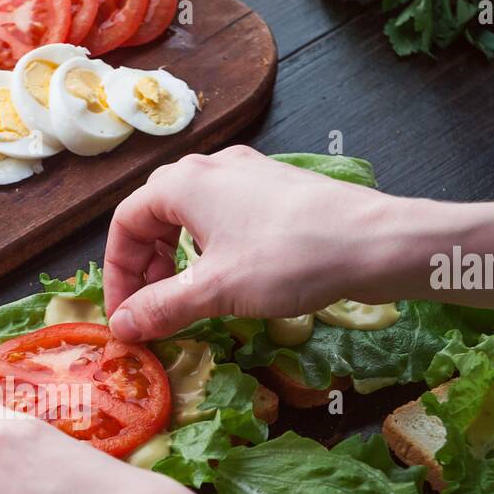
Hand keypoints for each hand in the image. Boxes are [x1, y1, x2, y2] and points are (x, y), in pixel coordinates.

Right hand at [103, 145, 391, 341]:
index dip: (118, 273)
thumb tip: (122, 325)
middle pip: (154, 216)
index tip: (126, 314)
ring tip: (187, 298)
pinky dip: (210, 249)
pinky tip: (228, 279)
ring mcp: (247, 175)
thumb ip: (161, 307)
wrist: (376, 242)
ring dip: (177, 259)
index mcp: (185, 183)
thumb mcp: (215, 291)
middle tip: (152, 308)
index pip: (125, 223)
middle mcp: (211, 168)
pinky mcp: (276, 190)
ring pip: (190, 216)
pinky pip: (224, 216)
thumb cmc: (291, 259)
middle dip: (145, 266)